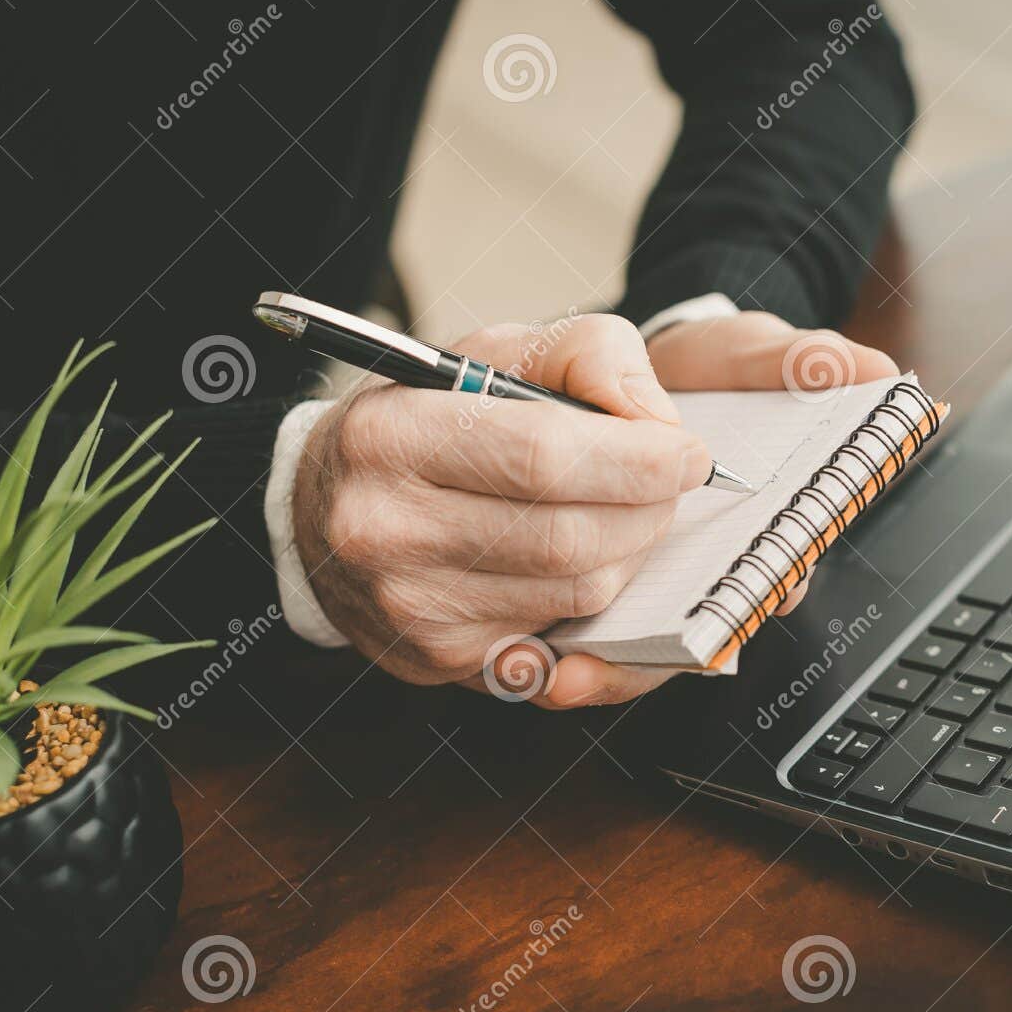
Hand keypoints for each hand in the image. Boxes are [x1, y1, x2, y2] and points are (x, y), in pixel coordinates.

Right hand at [290, 310, 896, 707]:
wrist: (325, 509)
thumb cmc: (429, 417)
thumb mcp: (496, 353)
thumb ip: (589, 356)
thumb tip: (657, 424)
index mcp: (389, 436)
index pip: (543, 456)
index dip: (637, 459)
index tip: (687, 452)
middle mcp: (383, 530)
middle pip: (569, 536)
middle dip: (648, 510)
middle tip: (669, 484)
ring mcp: (409, 606)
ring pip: (576, 592)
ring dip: (631, 554)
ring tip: (629, 515)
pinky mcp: (439, 658)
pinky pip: (559, 633)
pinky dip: (594, 597)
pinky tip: (587, 560)